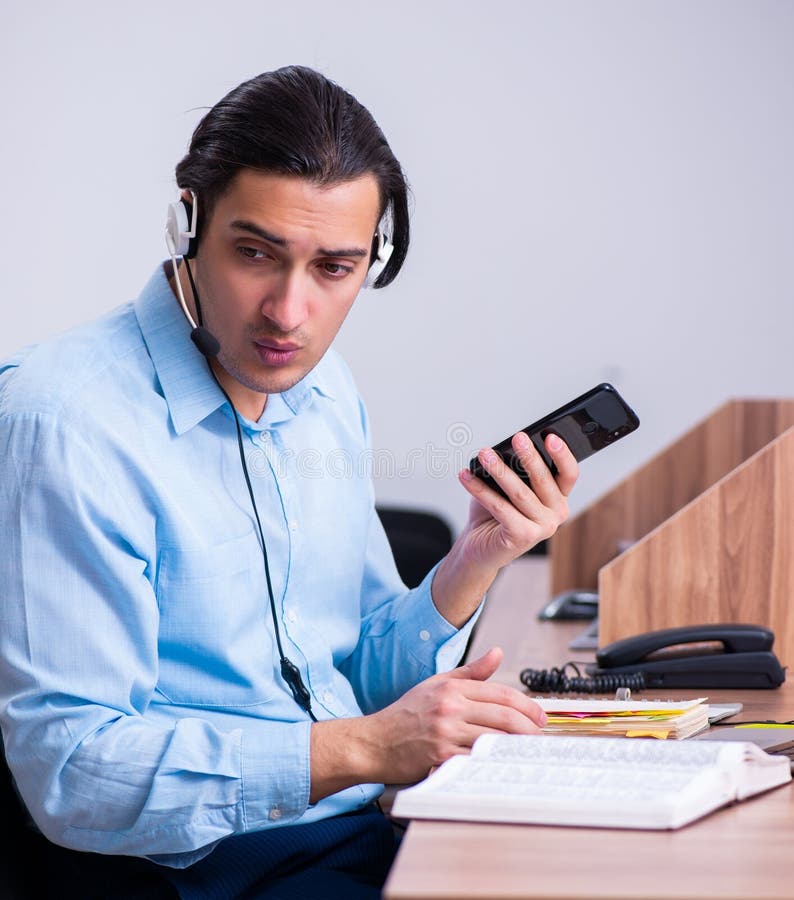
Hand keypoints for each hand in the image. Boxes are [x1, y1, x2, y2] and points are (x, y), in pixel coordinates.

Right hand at [358, 647, 546, 785]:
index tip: (540, 717)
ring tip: (530, 752)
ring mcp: (446, 731)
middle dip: (530, 727)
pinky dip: (494, 763)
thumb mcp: (436, 684)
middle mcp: (450, 706)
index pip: (500, 693)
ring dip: (517, 747)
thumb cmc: (406, 714)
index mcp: (452, 687)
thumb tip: (497, 653)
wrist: (375, 742)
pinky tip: (506, 765)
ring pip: (495, 738)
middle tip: (541, 737)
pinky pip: (477, 759)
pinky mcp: (441, 755)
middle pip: (504, 716)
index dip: (527, 706)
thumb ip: (470, 672)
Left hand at [457, 431, 577, 571]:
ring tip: (484, 454)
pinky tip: (466, 477)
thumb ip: (514, 472)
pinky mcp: (523, 537)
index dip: (562, 455)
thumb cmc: (495, 515)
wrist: (479, 547)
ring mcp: (543, 528)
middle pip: (544, 480)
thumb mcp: (508, 488)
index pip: (569, 474)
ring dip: (499, 470)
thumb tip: (502, 451)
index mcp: (558, 498)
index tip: (550, 437)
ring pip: (519, 493)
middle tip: (517, 438)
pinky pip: (500, 507)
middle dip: (529, 456)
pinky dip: (480, 489)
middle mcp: (556, 513)